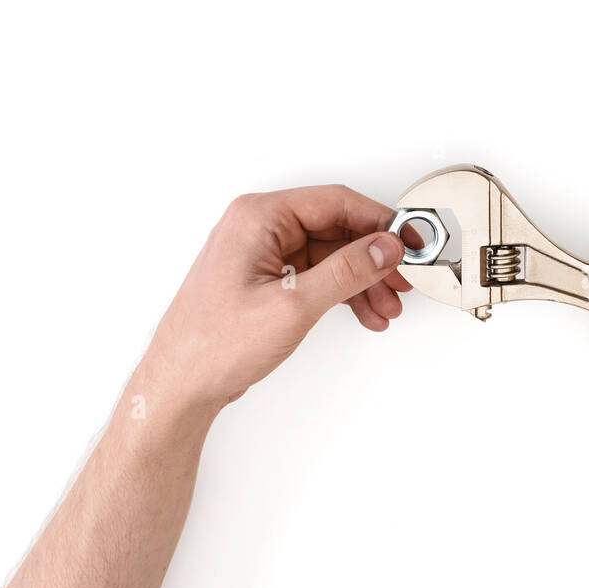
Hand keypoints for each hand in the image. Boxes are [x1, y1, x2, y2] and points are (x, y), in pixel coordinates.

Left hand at [145, 184, 411, 412]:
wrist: (181, 385)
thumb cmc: (213, 345)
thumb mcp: (294, 305)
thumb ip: (346, 272)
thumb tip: (383, 250)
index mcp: (258, 218)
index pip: (334, 203)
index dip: (377, 222)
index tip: (407, 241)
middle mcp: (257, 229)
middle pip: (335, 229)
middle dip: (372, 259)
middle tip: (401, 282)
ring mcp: (260, 255)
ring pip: (329, 256)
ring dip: (361, 281)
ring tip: (385, 308)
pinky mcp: (264, 281)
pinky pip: (314, 275)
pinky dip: (341, 293)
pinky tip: (362, 312)